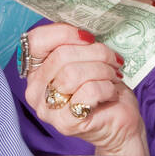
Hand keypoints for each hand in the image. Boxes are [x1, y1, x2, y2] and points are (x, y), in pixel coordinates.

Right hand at [23, 23, 144, 153]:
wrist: (119, 122)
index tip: (89, 37)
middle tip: (113, 59)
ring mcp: (47, 110)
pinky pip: (87, 92)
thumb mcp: (88, 60)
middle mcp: (35, 90)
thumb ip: (78, 46)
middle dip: (95, 52)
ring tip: (114, 76)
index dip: (64, 33)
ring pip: (73, 73)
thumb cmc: (103, 88)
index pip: (36, 41)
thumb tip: (85, 31)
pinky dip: (106, 87)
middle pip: (60, 56)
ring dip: (102, 70)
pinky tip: (112, 92)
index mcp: (36, 71)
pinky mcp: (65, 124)